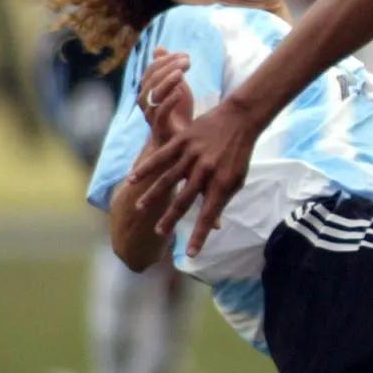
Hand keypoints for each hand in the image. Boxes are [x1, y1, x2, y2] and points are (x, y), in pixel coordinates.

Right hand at [127, 98, 260, 255]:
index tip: (191, 254)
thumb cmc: (238, 153)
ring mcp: (193, 155)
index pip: (209, 216)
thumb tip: (211, 219)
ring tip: (140, 209)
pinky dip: (146, 169)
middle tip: (158, 232)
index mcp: (222, 184)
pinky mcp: (183, 141)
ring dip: (153, 196)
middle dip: (171, 219)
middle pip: (185, 200)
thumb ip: (220, 197)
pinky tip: (132, 179)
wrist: (240, 119)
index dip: (200, 236)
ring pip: (168, 179)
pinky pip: (161, 157)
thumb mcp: (236, 178)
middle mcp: (206, 172)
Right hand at [137, 49, 192, 143]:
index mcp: (148, 89)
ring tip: (181, 73)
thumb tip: (159, 47)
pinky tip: (181, 92)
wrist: (180, 141)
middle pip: (151, 79)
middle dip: (169, 67)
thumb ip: (168, 69)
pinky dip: (169, 101)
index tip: (186, 56)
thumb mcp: (176, 87)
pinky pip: (160, 113)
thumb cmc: (177, 113)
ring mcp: (151, 114)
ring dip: (167, 81)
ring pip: (153, 95)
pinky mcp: (159, 127)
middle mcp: (145, 100)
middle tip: (187, 62)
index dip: (167, 60)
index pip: (152, 69)